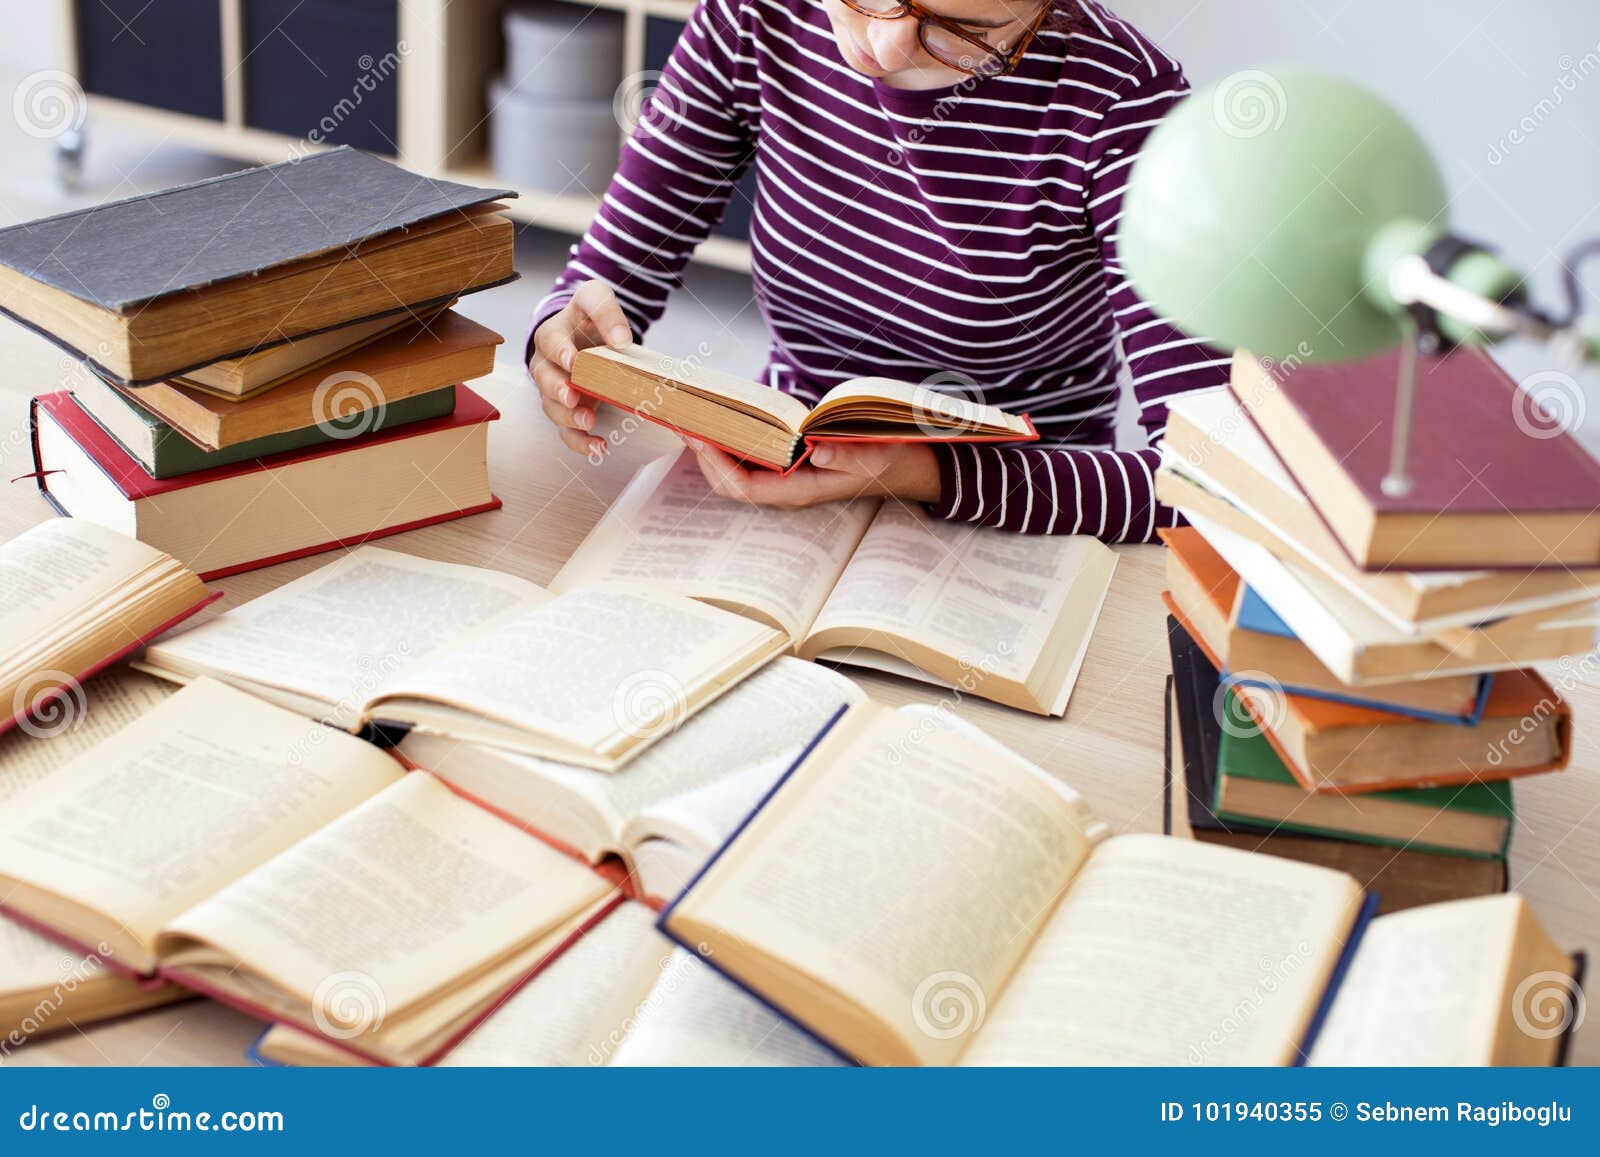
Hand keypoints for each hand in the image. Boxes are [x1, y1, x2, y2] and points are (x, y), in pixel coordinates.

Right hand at [529, 280, 632, 455]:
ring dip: (568, 418)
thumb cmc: (587, 318)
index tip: (572, 361)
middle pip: (545, 380)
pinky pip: (567, 431)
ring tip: (588, 422)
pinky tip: (599, 447)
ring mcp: (555, 392)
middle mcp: (547, 365)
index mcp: (551, 336)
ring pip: (553, 408)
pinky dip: (580, 442)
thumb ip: (606, 310)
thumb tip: (621, 340)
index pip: (551, 343)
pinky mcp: (568, 410)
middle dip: (557, 390)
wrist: (585, 334)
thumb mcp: (595, 298)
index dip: (560, 353)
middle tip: (572, 396)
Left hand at [687, 439, 941, 507]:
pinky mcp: (787, 467)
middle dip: (702, 455)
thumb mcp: (873, 454)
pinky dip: (729, 441)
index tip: (695, 435)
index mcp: (799, 491)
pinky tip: (720, 419)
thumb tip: (815, 450)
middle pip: (728, 483)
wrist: (905, 466)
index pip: (742, 487)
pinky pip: (747, 460)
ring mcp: (784, 481)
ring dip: (711, 447)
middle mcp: (785, 490)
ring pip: (734, 472)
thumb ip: (845, 456)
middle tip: (680, 421)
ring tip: (691, 417)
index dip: (714, 464)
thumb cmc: (888, 459)